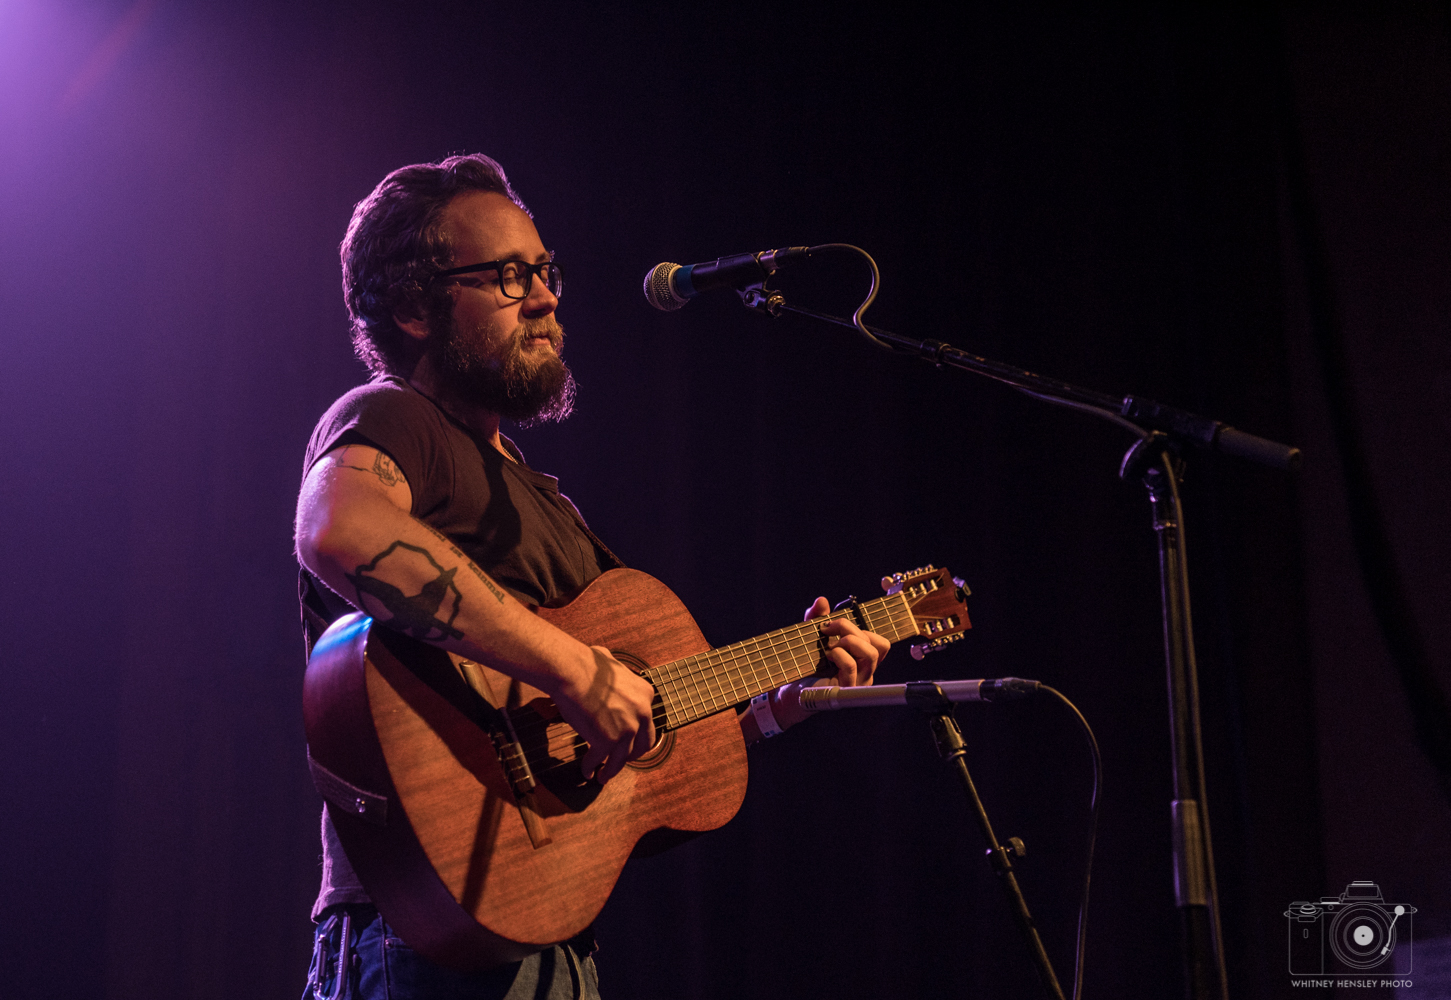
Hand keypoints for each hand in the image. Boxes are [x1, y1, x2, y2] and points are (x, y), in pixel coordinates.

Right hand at [553, 645, 656, 784]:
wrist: (572, 671)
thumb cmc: (586, 664)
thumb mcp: (613, 665)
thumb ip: (617, 673)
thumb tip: (609, 665)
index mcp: (646, 695)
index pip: (647, 722)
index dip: (638, 735)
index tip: (629, 742)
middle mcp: (642, 714)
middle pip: (643, 745)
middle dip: (631, 756)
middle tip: (620, 761)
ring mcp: (627, 729)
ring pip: (622, 759)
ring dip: (612, 770)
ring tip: (603, 776)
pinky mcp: (608, 741)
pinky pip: (599, 760)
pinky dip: (591, 768)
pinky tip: (586, 772)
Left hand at [769, 597, 889, 730]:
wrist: (789, 693)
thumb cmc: (803, 667)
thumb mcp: (810, 637)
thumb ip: (816, 618)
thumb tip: (822, 601)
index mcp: (861, 661)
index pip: (881, 644)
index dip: (863, 629)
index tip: (835, 625)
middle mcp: (865, 673)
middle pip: (877, 644)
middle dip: (850, 628)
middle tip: (826, 629)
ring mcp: (857, 683)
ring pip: (870, 654)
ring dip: (848, 641)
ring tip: (829, 646)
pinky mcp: (846, 690)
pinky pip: (851, 665)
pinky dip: (838, 654)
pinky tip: (826, 657)